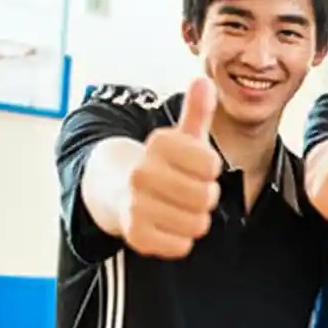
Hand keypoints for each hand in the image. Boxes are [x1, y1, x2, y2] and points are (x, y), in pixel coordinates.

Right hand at [119, 77, 222, 258]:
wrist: (115, 188)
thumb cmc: (163, 162)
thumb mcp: (181, 136)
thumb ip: (197, 112)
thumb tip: (204, 80)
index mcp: (158, 144)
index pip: (212, 164)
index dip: (210, 168)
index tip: (195, 165)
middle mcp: (142, 173)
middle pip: (207, 196)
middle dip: (206, 195)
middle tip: (189, 189)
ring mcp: (135, 205)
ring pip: (198, 223)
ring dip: (196, 218)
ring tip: (179, 206)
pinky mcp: (135, 236)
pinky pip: (182, 246)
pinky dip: (182, 239)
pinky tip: (168, 224)